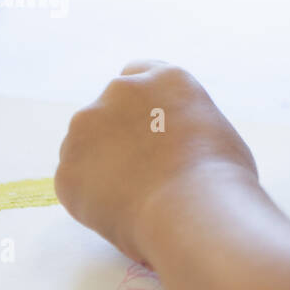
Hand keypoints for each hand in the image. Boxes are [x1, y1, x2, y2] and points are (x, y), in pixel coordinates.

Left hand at [54, 60, 257, 263]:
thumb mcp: (218, 134)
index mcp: (165, 79)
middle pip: (108, 110)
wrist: (194, 212)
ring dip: (102, 165)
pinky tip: (123, 214)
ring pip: (86, 147)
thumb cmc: (222, 181)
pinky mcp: (67, 169)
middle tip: (142, 172)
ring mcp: (86, 128)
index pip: (140, 74)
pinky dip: (93, 199)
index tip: (147, 130)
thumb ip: (186, 126)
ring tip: (137, 199)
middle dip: (117, 136)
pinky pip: (77, 184)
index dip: (142, 106)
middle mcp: (120, 91)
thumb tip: (177, 144)